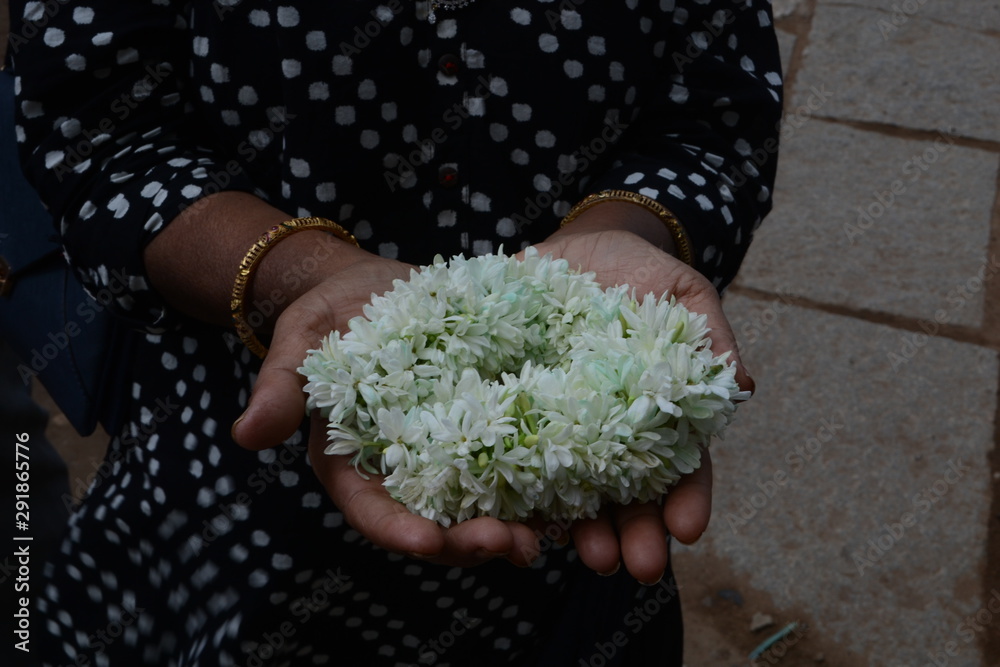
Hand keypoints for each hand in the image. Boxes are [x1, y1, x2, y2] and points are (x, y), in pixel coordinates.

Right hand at [233, 249, 539, 567]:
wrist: (378, 285)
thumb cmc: (332, 310)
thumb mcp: (303, 337)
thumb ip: (282, 386)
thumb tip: (244, 436)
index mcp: (351, 460)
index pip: (370, 508)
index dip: (398, 530)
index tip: (431, 542)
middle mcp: (401, 468)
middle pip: (432, 520)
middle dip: (468, 541)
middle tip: (513, 545)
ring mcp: (445, 452)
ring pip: (475, 504)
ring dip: (510, 525)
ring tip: (546, 535)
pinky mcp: (481, 428)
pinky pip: (508, 464)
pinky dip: (534, 483)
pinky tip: (567, 493)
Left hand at [527, 222, 753, 583]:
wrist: (574, 250)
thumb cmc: (638, 272)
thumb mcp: (681, 292)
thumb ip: (708, 333)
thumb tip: (743, 385)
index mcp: (659, 414)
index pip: (681, 468)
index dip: (687, 500)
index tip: (687, 530)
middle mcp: (612, 433)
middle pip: (629, 495)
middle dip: (635, 534)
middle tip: (634, 565)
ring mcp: (564, 427)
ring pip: (576, 490)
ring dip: (585, 528)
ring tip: (589, 555)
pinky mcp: (519, 413)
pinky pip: (518, 456)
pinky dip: (523, 490)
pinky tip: (524, 518)